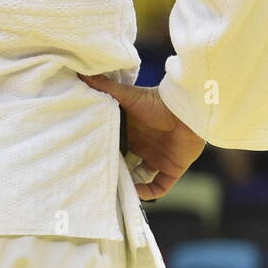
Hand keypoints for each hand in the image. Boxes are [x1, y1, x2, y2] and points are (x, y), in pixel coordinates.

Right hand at [79, 75, 204, 199]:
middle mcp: (144, 147)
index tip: (90, 162)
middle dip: (115, 174)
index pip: (116, 148)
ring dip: (130, 187)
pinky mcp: (172, 168)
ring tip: (114, 191)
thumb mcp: (127, 96)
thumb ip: (105, 88)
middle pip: (126, 166)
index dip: (105, 156)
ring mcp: (158, 158)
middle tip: (99, 180)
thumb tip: (80, 74)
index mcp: (133, 133)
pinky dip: (148, 193)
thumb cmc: (156, 101)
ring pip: (140, 179)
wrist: (187, 110)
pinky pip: (159, 187)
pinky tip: (136, 192)